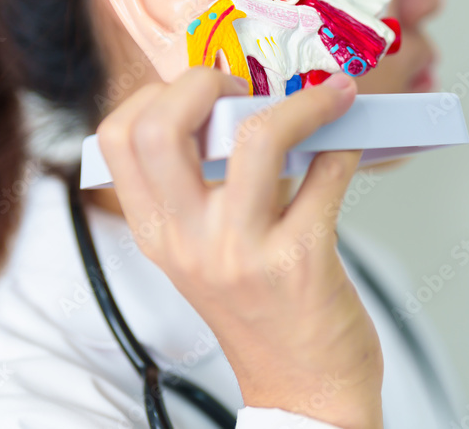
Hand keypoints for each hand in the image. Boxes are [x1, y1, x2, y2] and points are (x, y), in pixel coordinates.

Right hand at [96, 67, 383, 428]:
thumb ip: (207, 187)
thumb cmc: (261, 312)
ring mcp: (242, 252)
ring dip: (303, 103)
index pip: (118, 139)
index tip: (202, 89)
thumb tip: (240, 102)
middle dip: (206, 80)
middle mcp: (188, 241)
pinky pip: (327, 171)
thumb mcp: (207, 253)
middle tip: (244, 85)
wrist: (304, 389)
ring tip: (329, 97)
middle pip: (164, 127)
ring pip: (257, 139)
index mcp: (157, 233)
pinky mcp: (301, 258)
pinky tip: (350, 142)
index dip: (157, 93)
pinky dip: (346, 143)